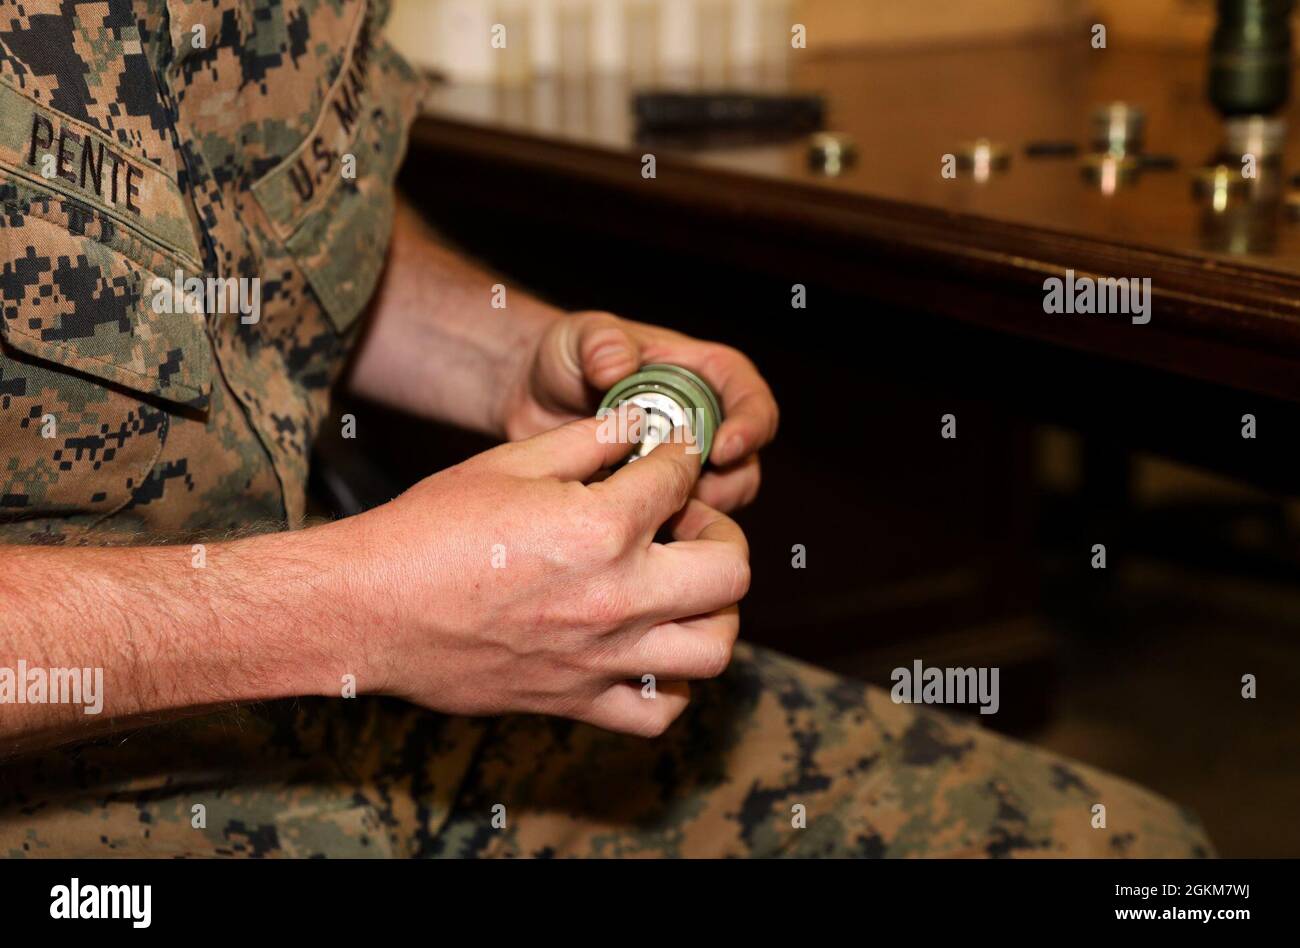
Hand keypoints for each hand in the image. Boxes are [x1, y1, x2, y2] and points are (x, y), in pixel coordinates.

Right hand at [349, 408, 749, 735]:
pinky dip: (673, 683)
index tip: (669, 454)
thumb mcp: (509, 461)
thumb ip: (587, 441)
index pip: (681, 478)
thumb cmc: (429, 530)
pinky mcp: (576, 700)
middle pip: (731, 570)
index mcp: (601, 528)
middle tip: (687, 522)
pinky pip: (659, 711)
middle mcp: (616, 598)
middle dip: (721, 532)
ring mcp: (602, 657)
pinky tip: (651, 649)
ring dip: (715, 610)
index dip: (680, 454)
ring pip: (716, 647)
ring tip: (682, 587)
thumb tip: (637, 426)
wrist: (369, 610)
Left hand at [502, 311, 777, 512]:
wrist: (535, 398)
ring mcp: (685, 464)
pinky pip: (681, 522)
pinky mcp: (661, 498)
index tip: (722, 449)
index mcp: (704, 376)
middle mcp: (706, 424)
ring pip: (719, 500)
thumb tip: (617, 366)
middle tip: (684, 496)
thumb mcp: (582, 337)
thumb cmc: (569, 355)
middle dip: (724, 484)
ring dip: (694, 512)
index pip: (750, 400)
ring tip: (651, 513)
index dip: (749, 426)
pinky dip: (664, 530)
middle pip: (745, 462)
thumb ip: (601, 343)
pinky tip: (630, 529)